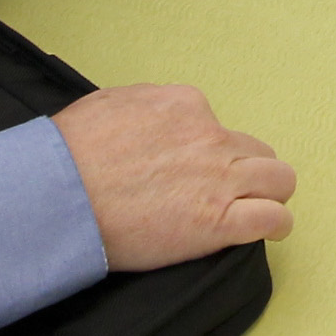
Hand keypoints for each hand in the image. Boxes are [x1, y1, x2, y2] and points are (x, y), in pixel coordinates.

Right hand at [53, 84, 295, 269]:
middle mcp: (210, 137)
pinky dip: (276, 224)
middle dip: (246, 170)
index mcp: (185, 106)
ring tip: (257, 210)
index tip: (193, 171)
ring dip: (270, 193)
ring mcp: (219, 179)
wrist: (57, 194)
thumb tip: (158, 117)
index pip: (219, 126)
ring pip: (278, 179)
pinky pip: (273, 218)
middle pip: (256, 151)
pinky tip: (269, 231)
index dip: (210, 152)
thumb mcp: (111, 104)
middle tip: (226, 192)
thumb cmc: (69, 153)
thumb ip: (147, 106)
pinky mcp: (219, 221)